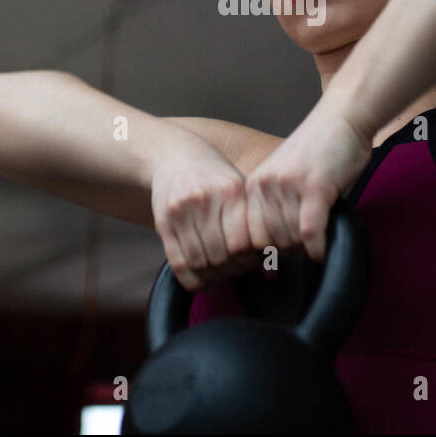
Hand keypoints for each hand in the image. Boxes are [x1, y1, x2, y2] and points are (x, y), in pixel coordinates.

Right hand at [150, 139, 260, 292]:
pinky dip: (191, 280)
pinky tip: (201, 281)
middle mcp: (206, 200)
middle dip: (231, 271)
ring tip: (219, 276)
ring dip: (212, 278)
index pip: (243, 244)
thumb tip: (271, 273)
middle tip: (235, 271)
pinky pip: (178, 263)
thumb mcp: (239, 191)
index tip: (251, 262)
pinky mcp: (163, 222)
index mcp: (232, 191)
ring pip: (200, 262)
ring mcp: (182, 211)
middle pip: (221, 256)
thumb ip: (255, 227)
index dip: (249, 262)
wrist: (175, 156)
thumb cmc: (215, 178)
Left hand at [244, 105, 372, 264]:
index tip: (276, 261)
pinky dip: (316, 249)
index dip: (262, 252)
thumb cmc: (319, 149)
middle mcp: (265, 185)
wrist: (343, 117)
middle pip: (267, 241)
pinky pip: (309, 232)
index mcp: (254, 184)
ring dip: (303, 248)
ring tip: (315, 240)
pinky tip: (322, 252)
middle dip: (285, 251)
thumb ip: (274, 205)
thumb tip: (269, 249)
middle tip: (302, 247)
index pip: (247, 235)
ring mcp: (288, 186)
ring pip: (289, 239)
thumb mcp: (283, 176)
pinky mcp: (314, 188)